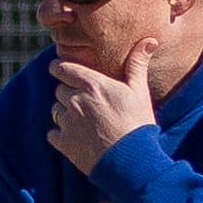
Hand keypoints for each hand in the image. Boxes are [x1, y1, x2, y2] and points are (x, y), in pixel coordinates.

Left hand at [42, 37, 163, 173]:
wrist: (131, 162)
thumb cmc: (138, 124)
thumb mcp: (140, 91)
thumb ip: (137, 64)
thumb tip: (149, 40)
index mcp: (91, 84)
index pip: (61, 68)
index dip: (60, 68)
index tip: (63, 70)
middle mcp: (74, 100)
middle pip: (60, 89)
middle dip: (69, 92)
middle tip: (86, 101)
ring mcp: (67, 122)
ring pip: (56, 110)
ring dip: (65, 113)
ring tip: (85, 121)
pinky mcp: (64, 143)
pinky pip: (53, 133)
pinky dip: (61, 135)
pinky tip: (77, 138)